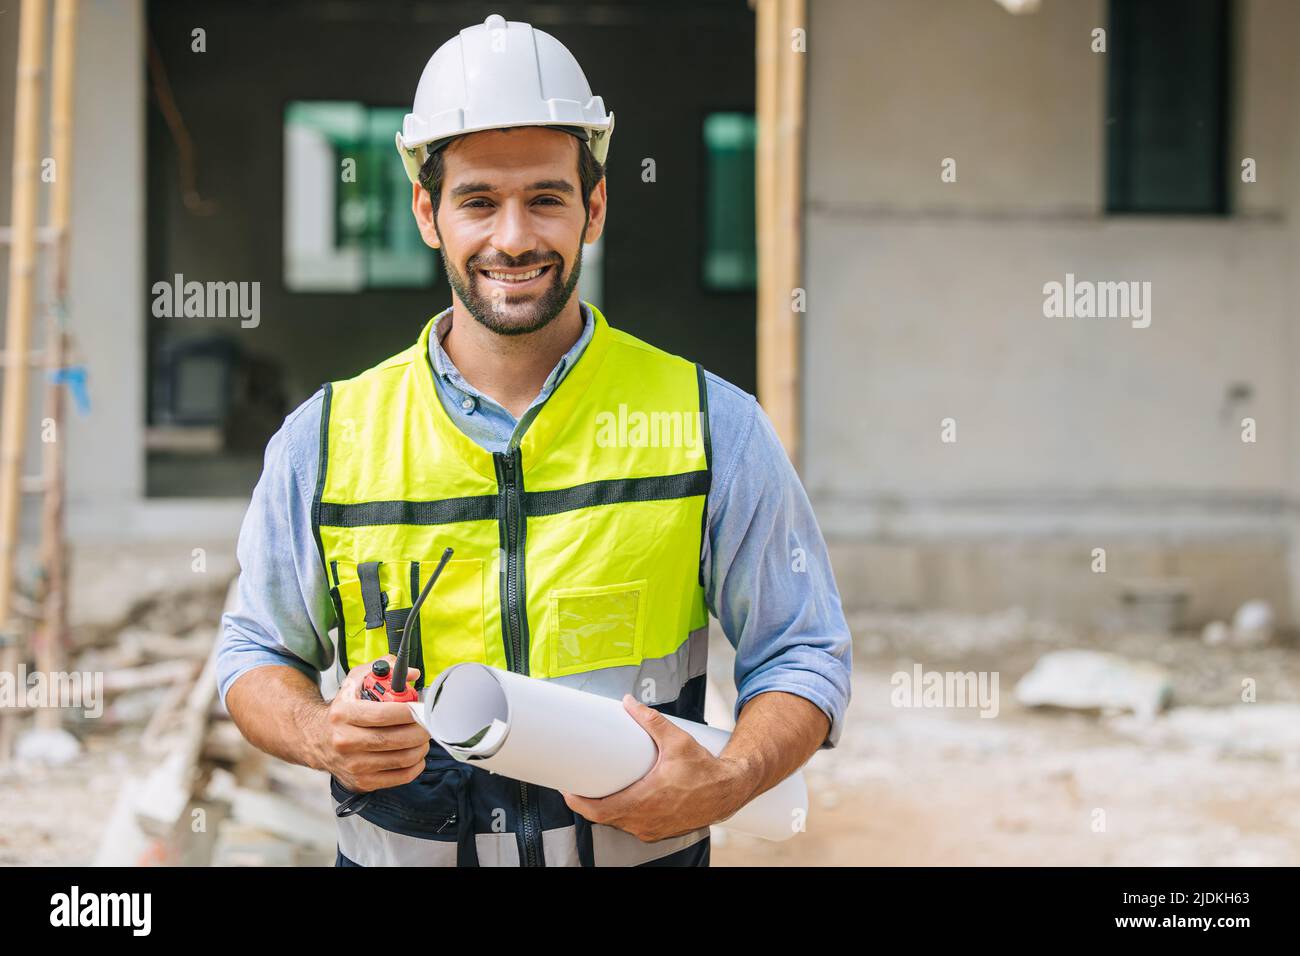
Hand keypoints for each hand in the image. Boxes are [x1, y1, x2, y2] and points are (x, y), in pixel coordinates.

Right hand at [312, 655, 428, 792]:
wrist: (316, 738)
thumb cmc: (343, 708)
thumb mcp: (356, 681)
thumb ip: (384, 669)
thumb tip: (412, 674)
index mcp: (343, 714)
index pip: (383, 715)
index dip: (408, 712)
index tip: (422, 708)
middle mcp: (345, 741)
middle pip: (394, 739)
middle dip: (420, 730)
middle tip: (428, 723)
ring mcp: (353, 765)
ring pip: (401, 759)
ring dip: (421, 747)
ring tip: (423, 737)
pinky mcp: (361, 782)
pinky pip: (399, 777)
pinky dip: (415, 766)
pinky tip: (416, 755)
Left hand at [561, 695, 753, 841]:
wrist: (728, 790)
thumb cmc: (704, 770)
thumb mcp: (676, 740)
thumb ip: (650, 720)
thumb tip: (629, 703)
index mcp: (644, 800)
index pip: (600, 811)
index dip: (578, 803)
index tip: (567, 790)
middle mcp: (645, 820)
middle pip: (604, 818)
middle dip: (588, 804)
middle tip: (577, 786)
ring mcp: (652, 829)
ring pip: (618, 824)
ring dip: (605, 811)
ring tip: (595, 792)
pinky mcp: (659, 831)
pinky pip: (632, 827)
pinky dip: (622, 816)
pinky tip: (620, 803)